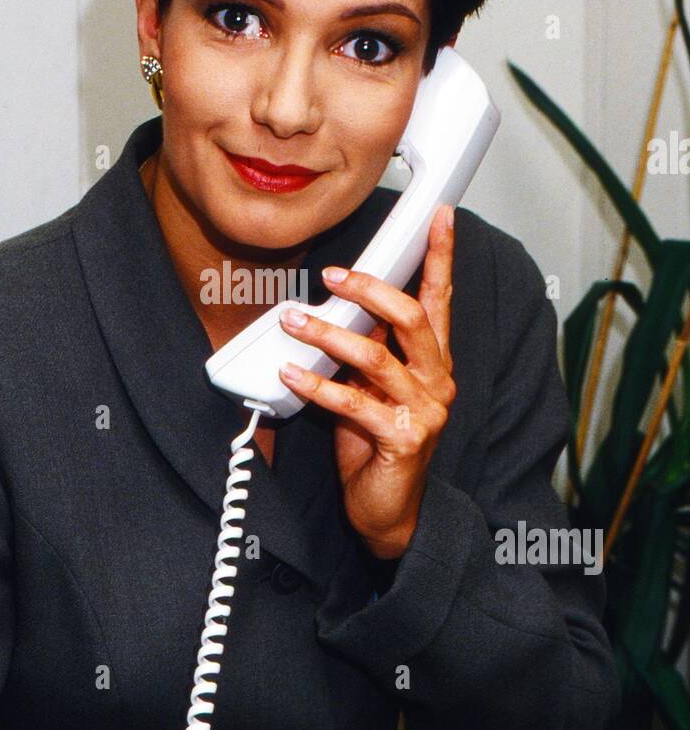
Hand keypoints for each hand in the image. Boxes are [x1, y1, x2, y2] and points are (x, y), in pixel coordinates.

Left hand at [277, 204, 455, 558]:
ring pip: (376, 356)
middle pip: (410, 317)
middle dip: (369, 289)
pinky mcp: (402, 439)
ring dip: (328, 333)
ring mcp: (424, 410)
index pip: (438, 299)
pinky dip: (316, 385)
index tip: (439, 217)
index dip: (440, 256)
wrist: (390, 512)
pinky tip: (290, 374)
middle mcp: (437, 380)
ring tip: (293, 320)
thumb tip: (336, 310)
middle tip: (330, 274)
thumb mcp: (371, 388)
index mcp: (433, 362)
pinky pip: (354, 402)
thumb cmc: (378, 446)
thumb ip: (366, 350)